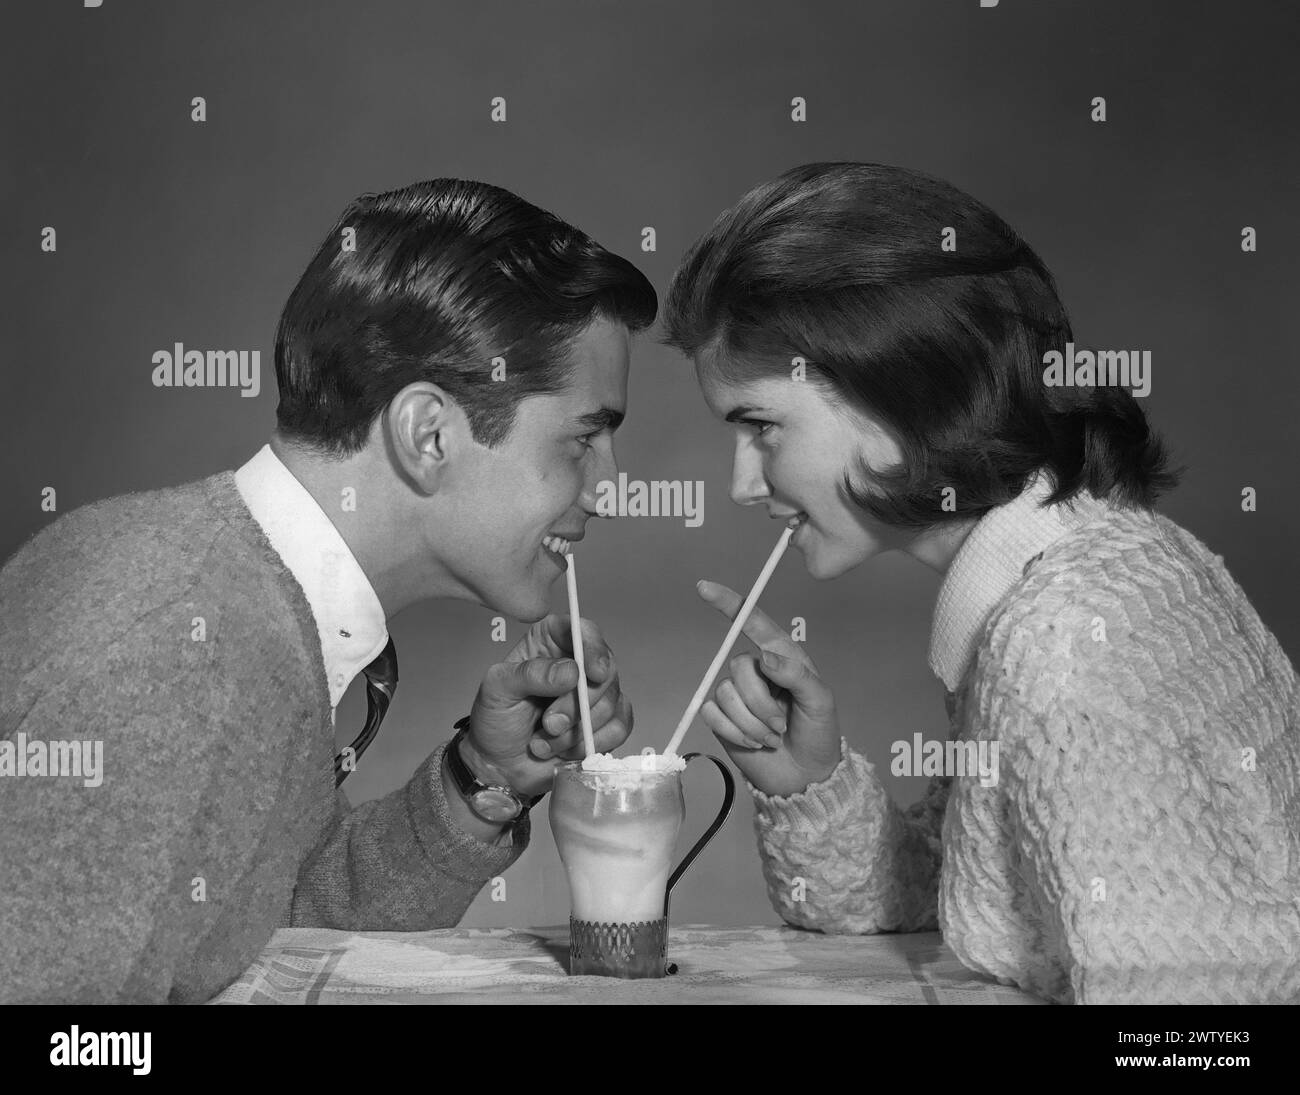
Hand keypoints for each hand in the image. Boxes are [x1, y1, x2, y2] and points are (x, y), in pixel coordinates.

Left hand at [463, 614, 632, 797]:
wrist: (501, 764)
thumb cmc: (496, 720)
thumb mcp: (498, 689)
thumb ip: (530, 674)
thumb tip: (572, 671)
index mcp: (550, 643)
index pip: (582, 631)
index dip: (593, 648)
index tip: (593, 673)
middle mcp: (578, 663)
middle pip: (605, 671)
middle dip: (577, 706)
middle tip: (549, 724)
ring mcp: (596, 693)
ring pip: (611, 703)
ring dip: (577, 731)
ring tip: (546, 738)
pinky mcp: (607, 722)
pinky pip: (619, 727)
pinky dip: (590, 744)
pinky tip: (565, 749)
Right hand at [696, 580, 842, 796]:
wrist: (805, 777)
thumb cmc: (818, 734)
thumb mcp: (820, 702)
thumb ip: (795, 674)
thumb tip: (764, 657)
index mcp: (782, 657)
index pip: (753, 623)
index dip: (729, 603)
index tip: (704, 588)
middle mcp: (756, 670)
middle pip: (738, 667)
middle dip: (761, 703)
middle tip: (781, 725)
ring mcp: (736, 694)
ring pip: (725, 693)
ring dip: (751, 722)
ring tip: (772, 736)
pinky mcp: (721, 718)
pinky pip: (713, 714)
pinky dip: (736, 732)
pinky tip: (754, 743)